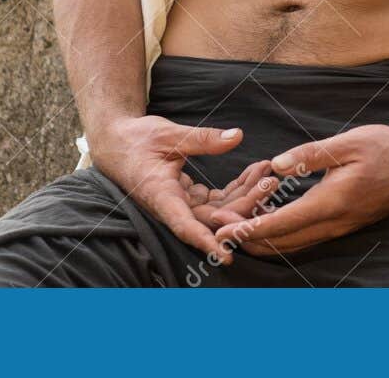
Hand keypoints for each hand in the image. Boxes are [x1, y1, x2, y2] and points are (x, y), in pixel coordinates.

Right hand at [88, 114, 266, 263]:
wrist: (118, 142)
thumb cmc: (137, 139)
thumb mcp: (170, 134)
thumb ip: (203, 139)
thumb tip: (236, 137)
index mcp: (160, 195)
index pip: (185, 225)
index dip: (206, 241)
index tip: (227, 255)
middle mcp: (172, 206)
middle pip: (212, 217)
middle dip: (244, 204)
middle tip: (271, 183)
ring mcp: (181, 204)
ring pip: (218, 210)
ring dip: (244, 195)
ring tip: (268, 175)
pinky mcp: (188, 198)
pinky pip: (217, 200)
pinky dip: (236, 189)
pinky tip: (255, 173)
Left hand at [212, 125, 388, 256]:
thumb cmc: (386, 149)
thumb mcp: (347, 143)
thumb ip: (310, 154)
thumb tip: (276, 165)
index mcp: (330, 202)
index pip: (281, 224)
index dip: (249, 228)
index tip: (222, 228)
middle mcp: (333, 222)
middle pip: (281, 243)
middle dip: (247, 238)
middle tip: (218, 228)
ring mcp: (339, 227)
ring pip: (293, 244)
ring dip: (263, 238)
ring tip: (236, 224)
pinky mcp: (342, 224)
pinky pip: (305, 237)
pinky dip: (282, 233)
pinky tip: (269, 217)